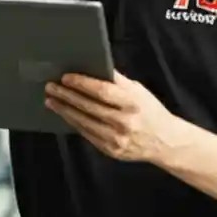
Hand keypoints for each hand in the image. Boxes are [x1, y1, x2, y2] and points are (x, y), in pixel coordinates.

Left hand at [44, 71, 188, 163]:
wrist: (165, 142)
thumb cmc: (150, 111)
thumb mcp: (139, 91)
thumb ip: (117, 81)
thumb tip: (92, 66)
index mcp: (133, 103)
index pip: (102, 91)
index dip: (82, 84)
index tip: (66, 77)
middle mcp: (125, 122)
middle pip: (89, 106)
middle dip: (67, 96)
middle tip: (51, 87)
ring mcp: (117, 139)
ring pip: (83, 122)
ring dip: (65, 110)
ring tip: (51, 100)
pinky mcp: (111, 150)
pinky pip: (87, 134)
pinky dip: (74, 123)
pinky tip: (65, 114)